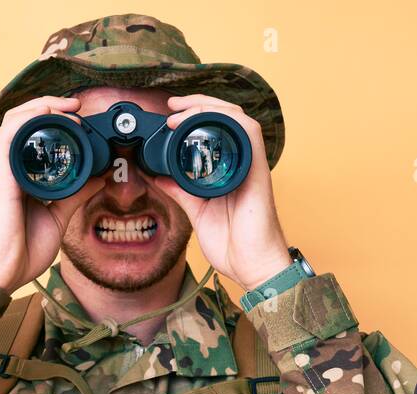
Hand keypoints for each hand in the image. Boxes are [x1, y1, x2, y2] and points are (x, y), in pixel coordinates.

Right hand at [0, 96, 106, 291]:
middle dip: (50, 106)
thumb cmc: (20, 253)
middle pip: (23, 122)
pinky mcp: (0, 177)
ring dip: (41, 108)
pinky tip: (47, 117)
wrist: (0, 274)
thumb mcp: (58, 218)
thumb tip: (99, 177)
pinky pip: (9, 137)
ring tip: (67, 110)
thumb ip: (76, 195)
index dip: (55, 120)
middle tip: (77, 107)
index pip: (34, 136)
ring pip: (14, 122)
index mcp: (23, 178)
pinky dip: (27, 121)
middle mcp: (10, 169)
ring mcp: (3, 171)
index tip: (81, 119)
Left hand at [152, 94, 293, 290]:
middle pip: (226, 116)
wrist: (251, 266)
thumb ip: (180, 191)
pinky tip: (207, 120)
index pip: (215, 130)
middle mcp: (241, 163)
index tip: (170, 117)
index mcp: (228, 171)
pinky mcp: (257, 170)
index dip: (194, 115)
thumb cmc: (233, 245)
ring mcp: (250, 165)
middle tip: (172, 106)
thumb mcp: (197, 212)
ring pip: (237, 117)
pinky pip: (249, 132)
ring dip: (208, 107)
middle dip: (198, 103)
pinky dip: (228, 119)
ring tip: (181, 112)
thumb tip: (158, 176)